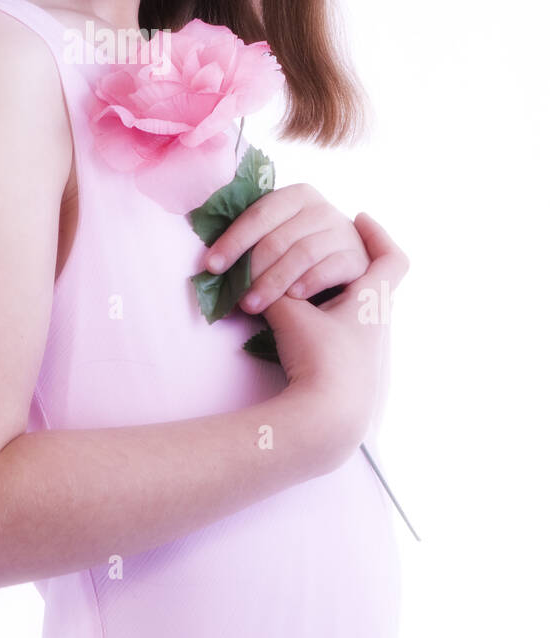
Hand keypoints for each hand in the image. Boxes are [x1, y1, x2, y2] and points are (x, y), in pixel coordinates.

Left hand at [203, 182, 370, 314]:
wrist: (343, 264)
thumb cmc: (297, 252)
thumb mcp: (275, 236)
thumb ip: (251, 240)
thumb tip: (210, 262)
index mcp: (296, 195)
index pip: (259, 215)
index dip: (233, 241)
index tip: (212, 266)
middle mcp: (322, 208)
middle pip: (278, 238)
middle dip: (251, 269)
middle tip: (235, 296)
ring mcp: (342, 232)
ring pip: (301, 254)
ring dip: (273, 282)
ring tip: (253, 305)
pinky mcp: (358, 257)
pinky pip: (331, 268)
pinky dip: (309, 282)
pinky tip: (293, 297)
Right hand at [262, 212, 409, 455]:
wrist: (329, 419)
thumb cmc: (320, 361)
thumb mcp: (292, 315)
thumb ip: (272, 290)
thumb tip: (245, 269)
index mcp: (372, 300)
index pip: (391, 261)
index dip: (378, 236)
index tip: (360, 218)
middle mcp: (373, 321)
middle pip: (380, 279)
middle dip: (355, 257)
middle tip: (334, 238)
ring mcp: (364, 346)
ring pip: (361, 304)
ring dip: (334, 286)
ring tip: (306, 277)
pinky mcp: (347, 368)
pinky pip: (341, 327)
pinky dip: (322, 312)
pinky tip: (296, 308)